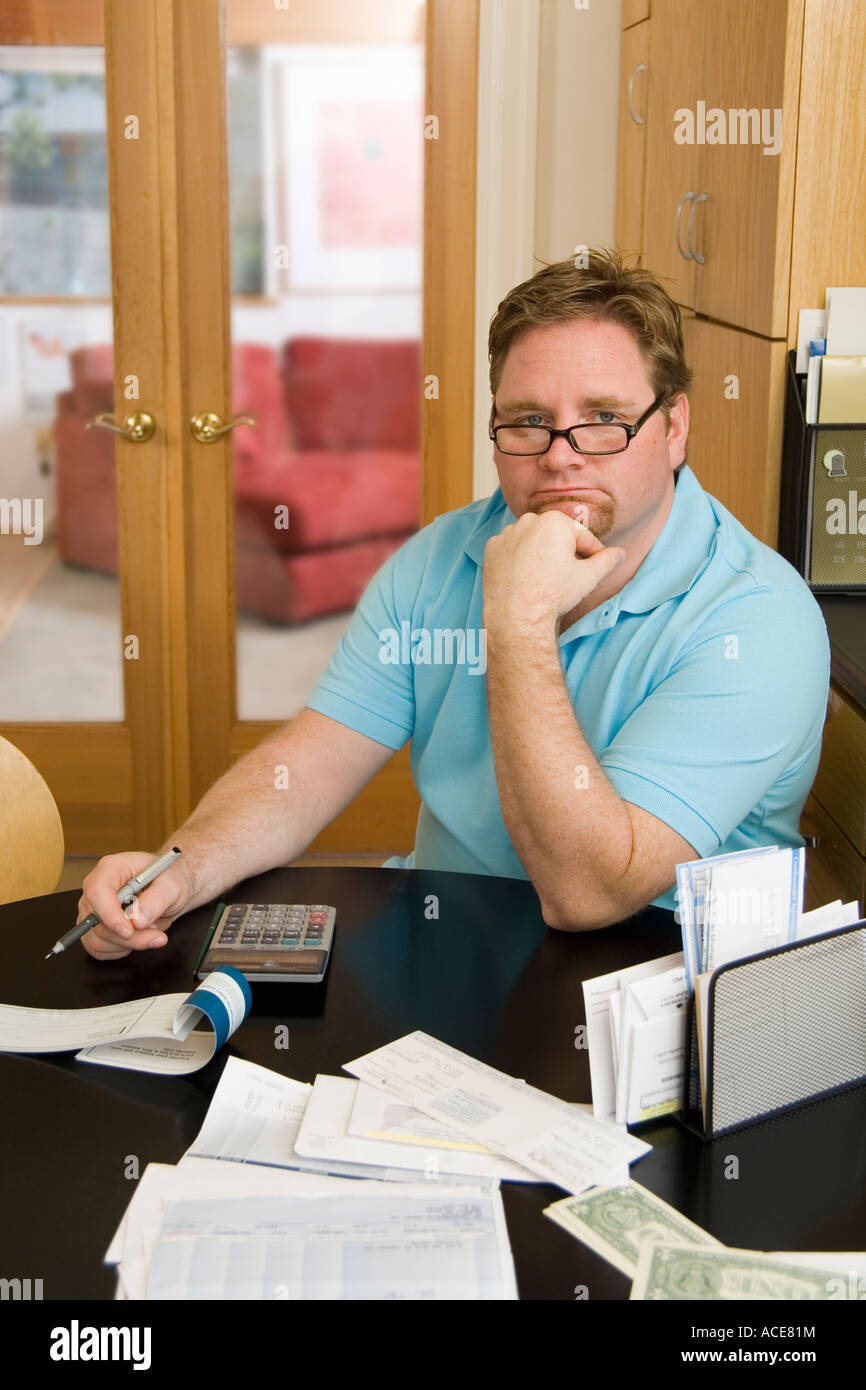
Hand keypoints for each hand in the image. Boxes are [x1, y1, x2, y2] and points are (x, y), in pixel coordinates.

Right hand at [78, 852, 192, 960]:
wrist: (169, 890)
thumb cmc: (168, 879)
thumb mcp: (172, 885)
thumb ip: (156, 900)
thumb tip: (137, 920)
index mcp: (112, 868)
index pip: (97, 891)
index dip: (109, 914)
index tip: (128, 930)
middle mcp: (97, 888)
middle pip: (96, 920)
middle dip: (128, 936)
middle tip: (157, 936)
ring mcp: (92, 909)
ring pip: (97, 939)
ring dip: (128, 944)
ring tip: (151, 932)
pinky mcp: (94, 928)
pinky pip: (98, 948)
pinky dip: (120, 950)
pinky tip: (137, 937)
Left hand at [482, 511, 625, 633]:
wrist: (516, 616)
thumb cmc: (553, 594)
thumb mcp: (587, 577)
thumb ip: (606, 561)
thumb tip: (621, 553)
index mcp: (555, 521)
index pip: (582, 536)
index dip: (593, 553)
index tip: (596, 566)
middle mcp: (528, 520)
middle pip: (556, 537)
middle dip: (565, 553)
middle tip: (568, 576)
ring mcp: (507, 534)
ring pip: (533, 542)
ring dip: (541, 555)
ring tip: (545, 579)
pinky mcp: (492, 549)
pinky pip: (512, 550)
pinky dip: (519, 560)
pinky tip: (526, 578)